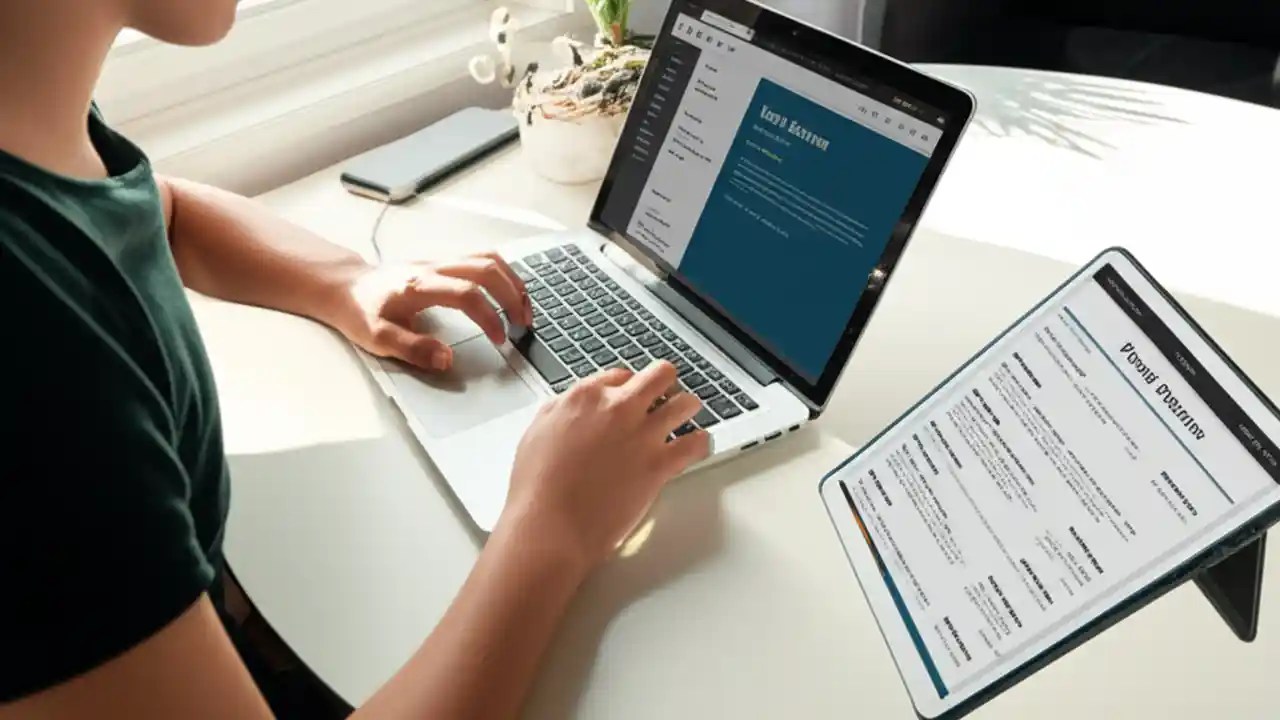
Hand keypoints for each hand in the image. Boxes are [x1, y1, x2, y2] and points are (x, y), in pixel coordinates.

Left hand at [335, 251, 532, 370]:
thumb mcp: (378, 338)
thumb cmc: (360, 311)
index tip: (500, 339)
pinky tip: (510, 293)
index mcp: (418, 285)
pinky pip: (482, 257)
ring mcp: (440, 260)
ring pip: (488, 257)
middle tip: (524, 323)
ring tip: (524, 308)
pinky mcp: (443, 261)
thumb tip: (447, 359)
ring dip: (512, 281)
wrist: (345, 286)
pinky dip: (503, 274)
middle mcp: (433, 267)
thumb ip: (413, 349)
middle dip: (512, 295)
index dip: (490, 317)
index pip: (467, 294)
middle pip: (486, 267)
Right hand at [501, 362, 710, 569]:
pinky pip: (696, 444)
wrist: (549, 526)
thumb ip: (559, 412)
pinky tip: (696, 447)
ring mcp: (642, 434)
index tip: (630, 397)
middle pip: (660, 375)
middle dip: (665, 383)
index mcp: (585, 397)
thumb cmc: (537, 488)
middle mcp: (618, 408)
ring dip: (687, 409)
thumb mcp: (536, 433)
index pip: (621, 375)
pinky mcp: (659, 464)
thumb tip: (570, 407)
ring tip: (685, 419)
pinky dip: (701, 444)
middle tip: (666, 396)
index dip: (628, 387)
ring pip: (686, 403)